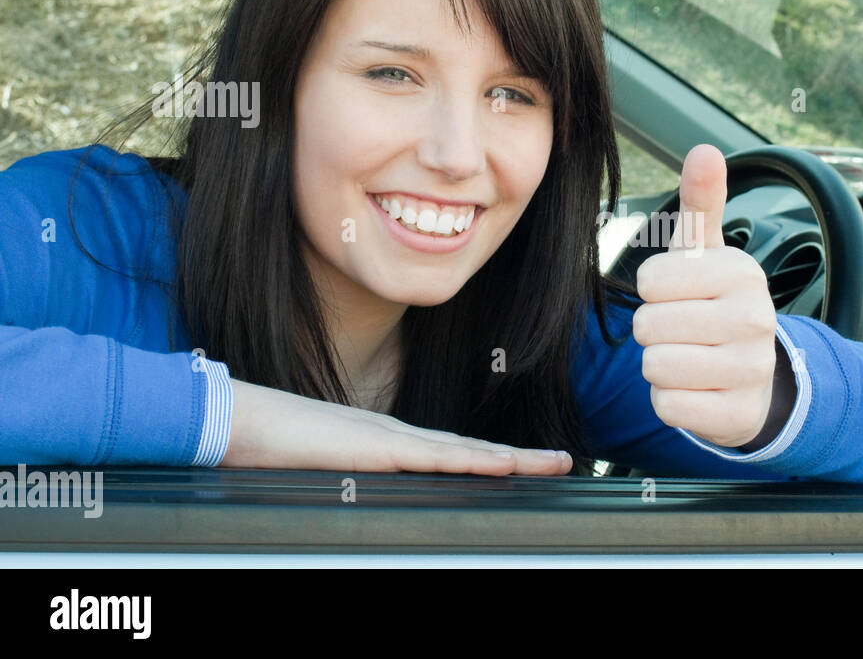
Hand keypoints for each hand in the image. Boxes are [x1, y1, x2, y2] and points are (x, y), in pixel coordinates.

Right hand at [222, 378, 572, 474]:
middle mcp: (398, 435)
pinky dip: (473, 460)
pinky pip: (436, 456)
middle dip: (521, 457)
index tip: (526, 467)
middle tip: (564, 461)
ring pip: (467, 450)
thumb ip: (355, 481)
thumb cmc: (270, 448)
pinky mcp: (377, 446)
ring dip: (513, 458)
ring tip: (554, 463)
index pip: (453, 453)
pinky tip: (503, 464)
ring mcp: (391, 438)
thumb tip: (370, 501)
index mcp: (388, 442)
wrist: (238, 422)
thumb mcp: (325, 472)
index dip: (492, 460)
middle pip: (473, 449)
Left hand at [633, 144, 784, 447]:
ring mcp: (749, 370)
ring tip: (690, 359)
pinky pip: (667, 406)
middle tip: (684, 332)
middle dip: (653, 331)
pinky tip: (697, 391)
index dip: (653, 291)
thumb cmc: (717, 307)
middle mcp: (753, 319)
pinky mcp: (737, 416)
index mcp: (741, 272)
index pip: (649, 280)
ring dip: (661, 367)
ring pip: (655, 367)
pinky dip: (671, 402)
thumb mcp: (708, 255)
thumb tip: (705, 149)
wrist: (759, 378)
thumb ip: (701, 203)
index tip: (681, 296)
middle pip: (647, 325)